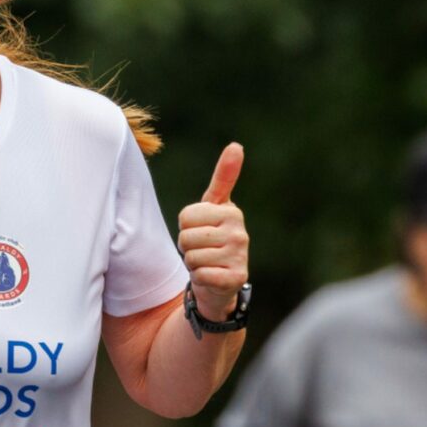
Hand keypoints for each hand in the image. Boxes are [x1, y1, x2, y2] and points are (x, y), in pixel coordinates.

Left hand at [177, 143, 248, 320]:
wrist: (220, 282)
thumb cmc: (212, 239)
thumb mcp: (214, 207)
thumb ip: (223, 177)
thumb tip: (236, 145)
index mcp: (232, 212)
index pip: (186, 215)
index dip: (186, 226)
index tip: (200, 229)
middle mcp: (240, 232)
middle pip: (187, 236)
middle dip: (187, 246)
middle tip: (202, 250)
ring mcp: (240, 256)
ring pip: (192, 256)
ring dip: (193, 263)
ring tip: (207, 262)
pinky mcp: (236, 278)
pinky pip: (200, 274)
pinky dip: (200, 278)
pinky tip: (211, 277)